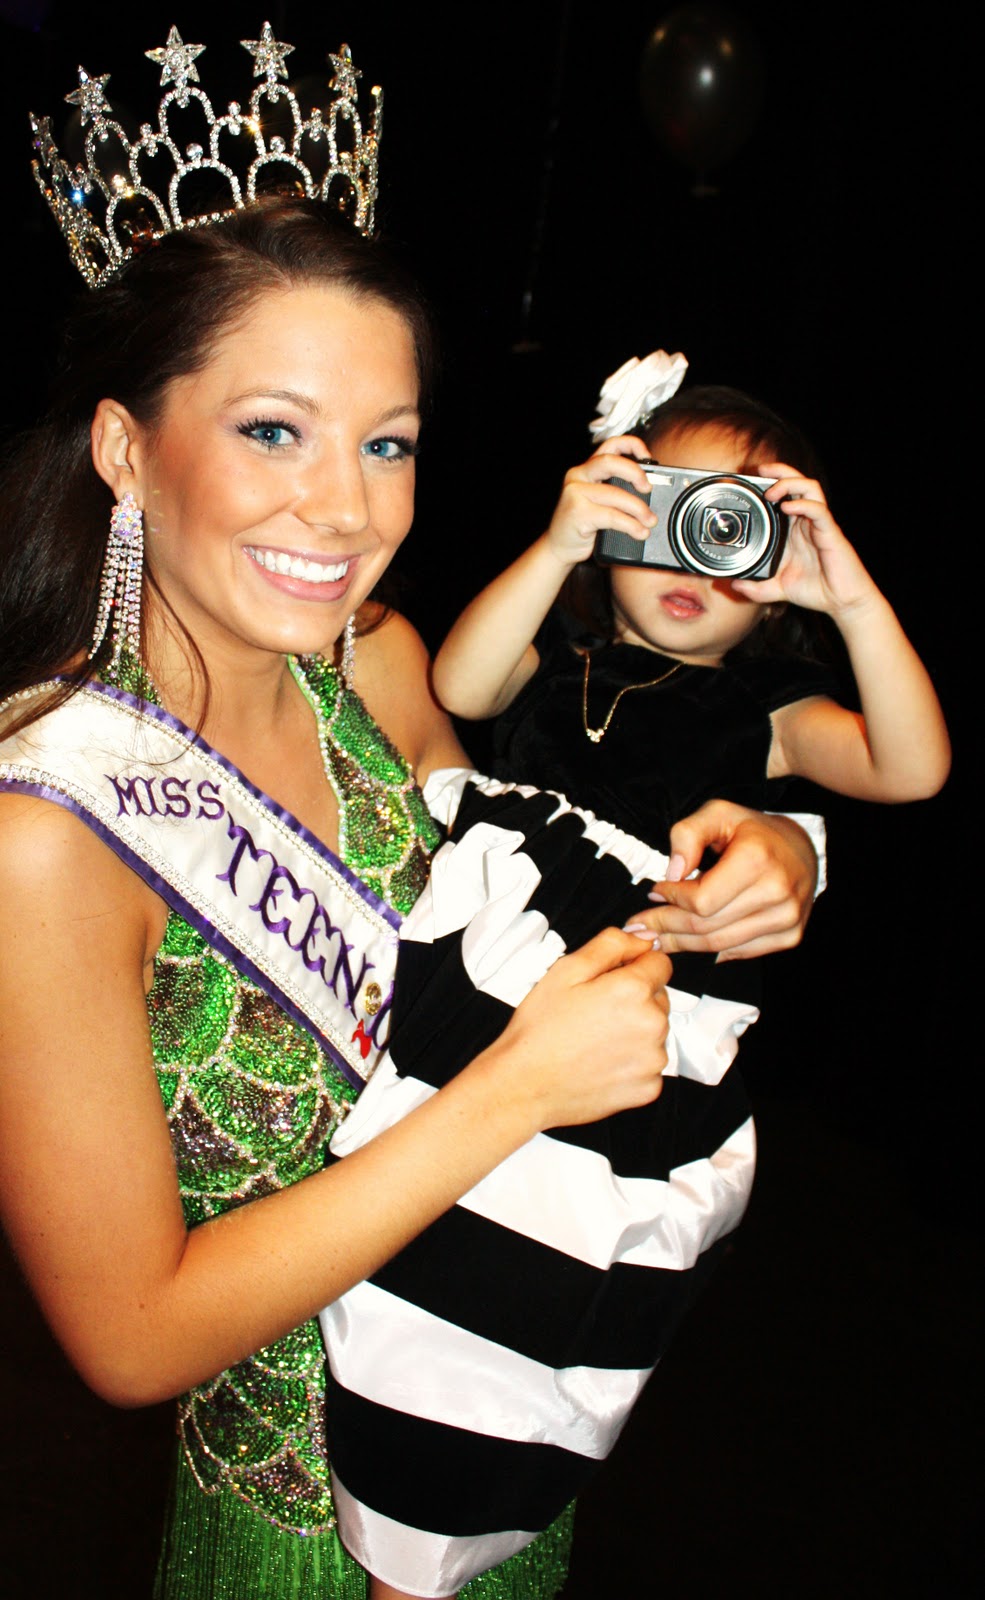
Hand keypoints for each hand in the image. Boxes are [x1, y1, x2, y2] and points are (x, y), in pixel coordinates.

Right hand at [494, 927, 670, 1126]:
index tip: (610, 980)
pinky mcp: (649, 1088)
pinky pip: (649, 1064)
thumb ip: (611, 944)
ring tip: (594, 1039)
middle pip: (658, 997)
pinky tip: (601, 1061)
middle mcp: (652, 1025)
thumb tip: (643, 938)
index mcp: (633, 990)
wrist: (525, 1085)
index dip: (633, 966)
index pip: (660, 962)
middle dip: (634, 999)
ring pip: (655, 1031)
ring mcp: (653, 1060)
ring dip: (634, 1030)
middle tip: (594, 1011)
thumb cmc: (540, 1030)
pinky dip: (631, 1061)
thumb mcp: (566, 970)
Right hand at [545, 435, 655, 565]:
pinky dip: (630, 525)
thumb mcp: (598, 501)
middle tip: (648, 489)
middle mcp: (578, 476)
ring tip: (649, 521)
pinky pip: (612, 516)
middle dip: (635, 473)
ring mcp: (575, 493)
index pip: (610, 445)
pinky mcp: (577, 513)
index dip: (632, 445)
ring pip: (615, 494)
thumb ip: (615, 490)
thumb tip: (648, 494)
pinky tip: (639, 532)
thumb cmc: (581, 524)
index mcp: (586, 469)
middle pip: (611, 462)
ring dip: (638, 508)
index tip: (648, 457)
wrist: (559, 547)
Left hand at [643, 801, 816, 960]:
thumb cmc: (754, 831)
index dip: (671, 900)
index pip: (701, 900)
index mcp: (757, 861)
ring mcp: (786, 919)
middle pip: (706, 926)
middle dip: (667, 927)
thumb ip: (688, 834)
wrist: (802, 849)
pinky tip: (689, 944)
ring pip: (719, 945)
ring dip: (682, 944)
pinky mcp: (789, 935)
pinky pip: (739, 952)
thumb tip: (672, 872)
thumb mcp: (718, 813)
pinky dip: (710, 951)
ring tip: (657, 938)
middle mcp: (777, 893)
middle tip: (640, 928)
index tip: (653, 892)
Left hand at [731, 461, 880, 619]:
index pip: (784, 495)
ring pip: (810, 488)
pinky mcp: (830, 533)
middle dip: (780, 471)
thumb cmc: (815, 590)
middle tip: (760, 471)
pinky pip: (819, 510)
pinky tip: (788, 507)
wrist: (842, 601)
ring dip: (791, 483)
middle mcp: (806, 522)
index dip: (770, 483)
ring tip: (772, 491)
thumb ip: (756, 588)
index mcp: (793, 530)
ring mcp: (819, 525)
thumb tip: (735, 585)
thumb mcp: (777, 589)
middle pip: (798, 482)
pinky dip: (803, 505)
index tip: (750, 481)